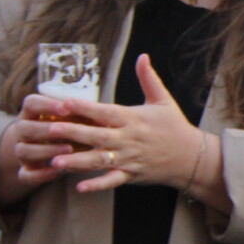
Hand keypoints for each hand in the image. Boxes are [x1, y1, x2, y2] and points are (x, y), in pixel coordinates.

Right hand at [0, 91, 82, 191]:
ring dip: (45, 150)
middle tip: (65, 131)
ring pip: (24, 151)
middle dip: (44, 129)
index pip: (30, 103)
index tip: (65, 107)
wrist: (48, 149)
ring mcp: (22, 151)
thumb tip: (98, 112)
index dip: (46, 104)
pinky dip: (40, 175)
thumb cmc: (67, 127)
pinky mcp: (25, 171)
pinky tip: (57, 172)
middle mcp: (22, 132)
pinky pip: (26, 175)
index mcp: (32, 113)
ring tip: (68, 150)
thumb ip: (79, 115)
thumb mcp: (72, 119)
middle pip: (24, 128)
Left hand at [38, 53, 204, 193]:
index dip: (86, 107)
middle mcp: (129, 139)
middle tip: (50, 130)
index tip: (65, 102)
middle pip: (98, 136)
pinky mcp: (131, 175)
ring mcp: (129, 158)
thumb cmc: (175, 126)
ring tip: (55, 162)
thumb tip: (143, 56)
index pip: (106, 112)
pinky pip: (112, 181)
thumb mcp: (163, 100)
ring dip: (77, 161)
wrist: (193, 157)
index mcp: (133, 119)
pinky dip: (97, 185)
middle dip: (74, 132)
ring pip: (100, 160)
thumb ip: (148, 79)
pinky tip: (79, 187)